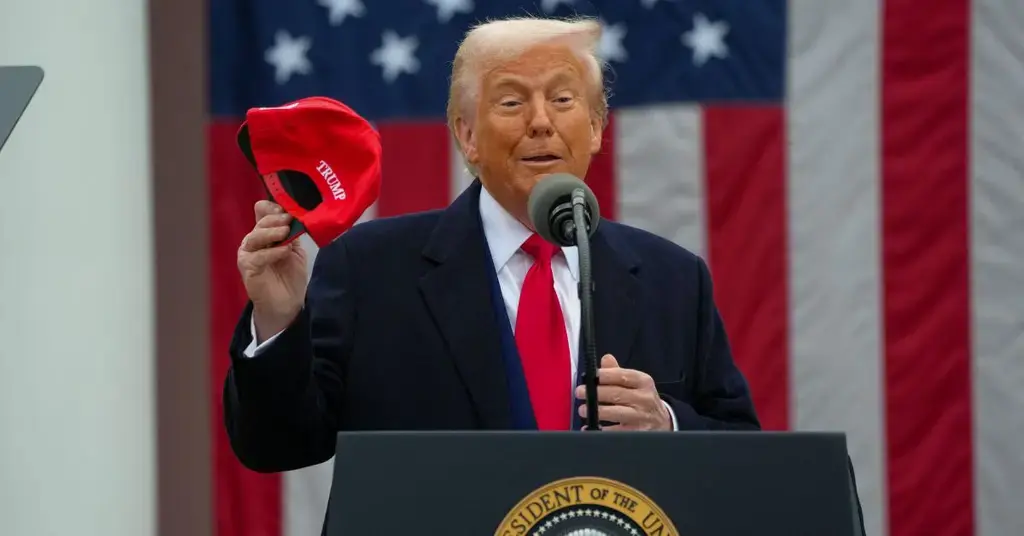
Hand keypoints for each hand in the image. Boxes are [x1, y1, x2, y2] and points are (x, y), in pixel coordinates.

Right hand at [237, 200, 308, 341]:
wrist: (287, 304)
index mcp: (265, 234)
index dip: (273, 208)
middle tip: (288, 219)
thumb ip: (292, 233)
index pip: (262, 213)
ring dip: (271, 233)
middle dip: (275, 219)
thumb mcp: (295, 249)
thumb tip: (292, 214)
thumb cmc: (290, 277)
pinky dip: (272, 252)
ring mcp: (248, 255)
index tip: (286, 208)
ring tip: (285, 232)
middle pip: (260, 223)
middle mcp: (254, 241)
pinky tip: (284, 251)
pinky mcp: (247, 269)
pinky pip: (257, 256)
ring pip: (255, 237)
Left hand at [576, 354, 671, 430]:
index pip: (623, 376)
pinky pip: (616, 431)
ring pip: (617, 413)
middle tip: (580, 392)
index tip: (591, 375)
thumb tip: (605, 359)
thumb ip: (617, 372)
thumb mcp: (635, 383)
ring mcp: (641, 416)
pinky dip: (601, 430)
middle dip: (596, 393)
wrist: (662, 421)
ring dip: (597, 411)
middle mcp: (644, 398)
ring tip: (583, 410)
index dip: (605, 375)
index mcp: (643, 382)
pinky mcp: (637, 432)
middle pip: (617, 394)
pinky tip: (590, 427)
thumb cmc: (642, 399)